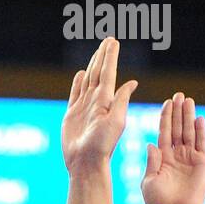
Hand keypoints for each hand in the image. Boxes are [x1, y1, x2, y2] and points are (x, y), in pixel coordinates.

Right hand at [61, 38, 137, 173]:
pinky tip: (81, 74)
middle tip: (108, 40)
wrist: (85, 163)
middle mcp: (95, 101)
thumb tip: (132, 82)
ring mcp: (83, 107)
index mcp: (106, 100)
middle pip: (99, 72)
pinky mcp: (72, 115)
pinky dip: (77, 83)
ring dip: (92, 65)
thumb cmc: (102, 146)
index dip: (110, 57)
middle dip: (103, 56)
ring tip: (97, 52)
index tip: (113, 41)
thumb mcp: (117, 121)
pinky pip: (75, 94)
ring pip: (88, 80)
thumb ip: (121, 101)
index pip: (108, 73)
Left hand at [141, 94, 204, 203]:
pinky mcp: (203, 162)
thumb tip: (151, 143)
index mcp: (163, 159)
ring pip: (189, 132)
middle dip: (177, 112)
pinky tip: (198, 118)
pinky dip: (200, 130)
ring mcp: (190, 158)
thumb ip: (152, 161)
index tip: (166, 103)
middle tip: (178, 95)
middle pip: (177, 128)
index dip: (165, 118)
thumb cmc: (160, 202)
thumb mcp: (149, 181)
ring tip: (188, 100)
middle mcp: (177, 156)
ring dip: (188, 116)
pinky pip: (201, 142)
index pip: (164, 133)